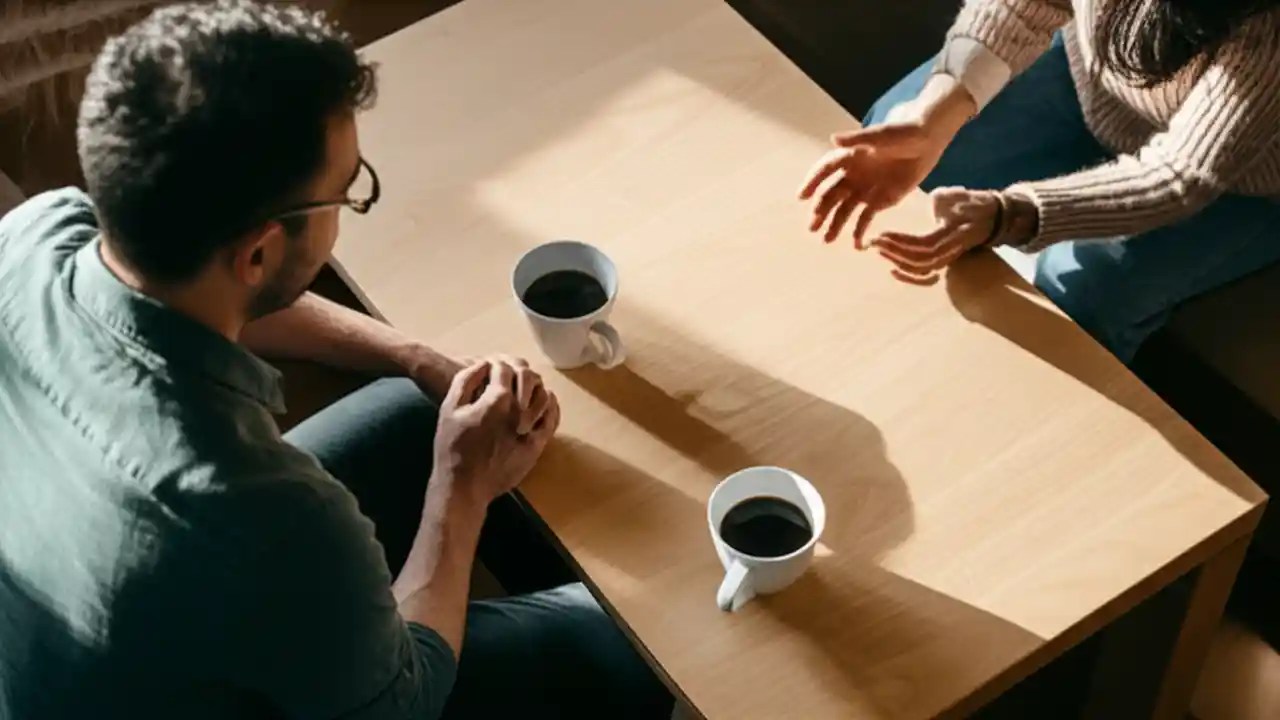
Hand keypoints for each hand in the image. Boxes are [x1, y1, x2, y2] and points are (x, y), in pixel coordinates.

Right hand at [433, 360, 561, 504]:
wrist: (464, 486)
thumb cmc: (451, 447)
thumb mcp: (449, 409)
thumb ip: (466, 381)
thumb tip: (484, 364)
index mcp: (497, 399)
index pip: (503, 369)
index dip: (495, 364)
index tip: (491, 367)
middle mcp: (519, 411)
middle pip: (527, 378)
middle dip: (516, 371)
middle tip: (508, 374)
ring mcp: (532, 429)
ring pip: (543, 395)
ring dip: (534, 386)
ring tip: (525, 386)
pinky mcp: (537, 445)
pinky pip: (552, 419)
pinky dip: (550, 406)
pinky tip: (544, 402)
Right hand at [797, 104, 951, 246]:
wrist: (926, 143)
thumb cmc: (904, 133)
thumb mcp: (883, 135)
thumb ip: (859, 138)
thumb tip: (833, 138)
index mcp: (848, 156)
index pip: (825, 170)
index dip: (812, 182)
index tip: (802, 197)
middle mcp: (851, 175)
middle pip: (831, 194)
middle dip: (821, 211)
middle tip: (813, 227)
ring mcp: (863, 190)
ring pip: (844, 210)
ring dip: (835, 224)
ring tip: (827, 240)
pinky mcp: (878, 201)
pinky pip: (864, 219)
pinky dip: (859, 231)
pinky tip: (855, 245)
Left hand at [870, 187, 998, 285]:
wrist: (992, 215)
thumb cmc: (969, 202)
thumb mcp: (953, 196)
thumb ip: (938, 201)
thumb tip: (927, 204)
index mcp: (954, 232)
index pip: (925, 243)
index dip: (902, 241)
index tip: (882, 233)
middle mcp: (952, 249)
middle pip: (921, 259)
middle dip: (895, 252)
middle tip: (874, 241)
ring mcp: (949, 256)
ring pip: (922, 269)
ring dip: (898, 261)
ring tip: (879, 249)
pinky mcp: (945, 260)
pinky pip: (926, 275)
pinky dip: (909, 276)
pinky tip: (892, 269)